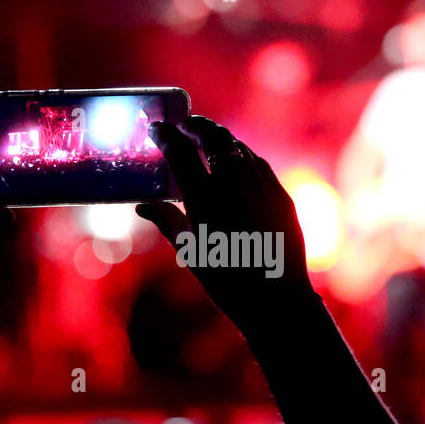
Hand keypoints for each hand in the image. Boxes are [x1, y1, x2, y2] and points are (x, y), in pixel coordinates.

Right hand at [138, 116, 312, 333]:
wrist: (276, 299)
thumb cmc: (226, 279)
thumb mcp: (191, 251)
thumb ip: (166, 221)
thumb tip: (142, 206)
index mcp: (205, 199)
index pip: (180, 152)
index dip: (166, 135)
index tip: (157, 128)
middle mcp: (234, 185)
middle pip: (213, 138)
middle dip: (196, 125)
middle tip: (184, 124)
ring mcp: (262, 187)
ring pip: (239, 147)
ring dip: (220, 138)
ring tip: (207, 138)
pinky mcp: (281, 195)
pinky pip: (258, 164)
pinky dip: (242, 156)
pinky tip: (236, 161)